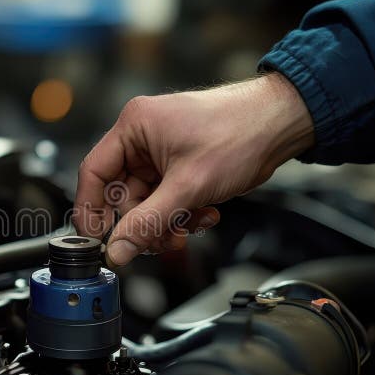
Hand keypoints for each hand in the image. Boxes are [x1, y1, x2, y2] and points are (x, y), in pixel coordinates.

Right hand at [73, 73, 314, 266]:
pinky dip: (182, 213)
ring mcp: (161, 151)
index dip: (92, 211)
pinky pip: (166, 198)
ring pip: (146, 201)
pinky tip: (204, 214)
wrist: (282, 124)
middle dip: (143, 222)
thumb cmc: (239, 133)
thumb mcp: (188, 186)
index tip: (99, 240)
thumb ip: (148, 222)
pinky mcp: (180, 164)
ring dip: (167, 220)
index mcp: (134, 127)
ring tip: (190, 225)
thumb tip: (118, 250)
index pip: (94, 173)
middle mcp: (142, 137)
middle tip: (161, 240)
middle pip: (122, 194)